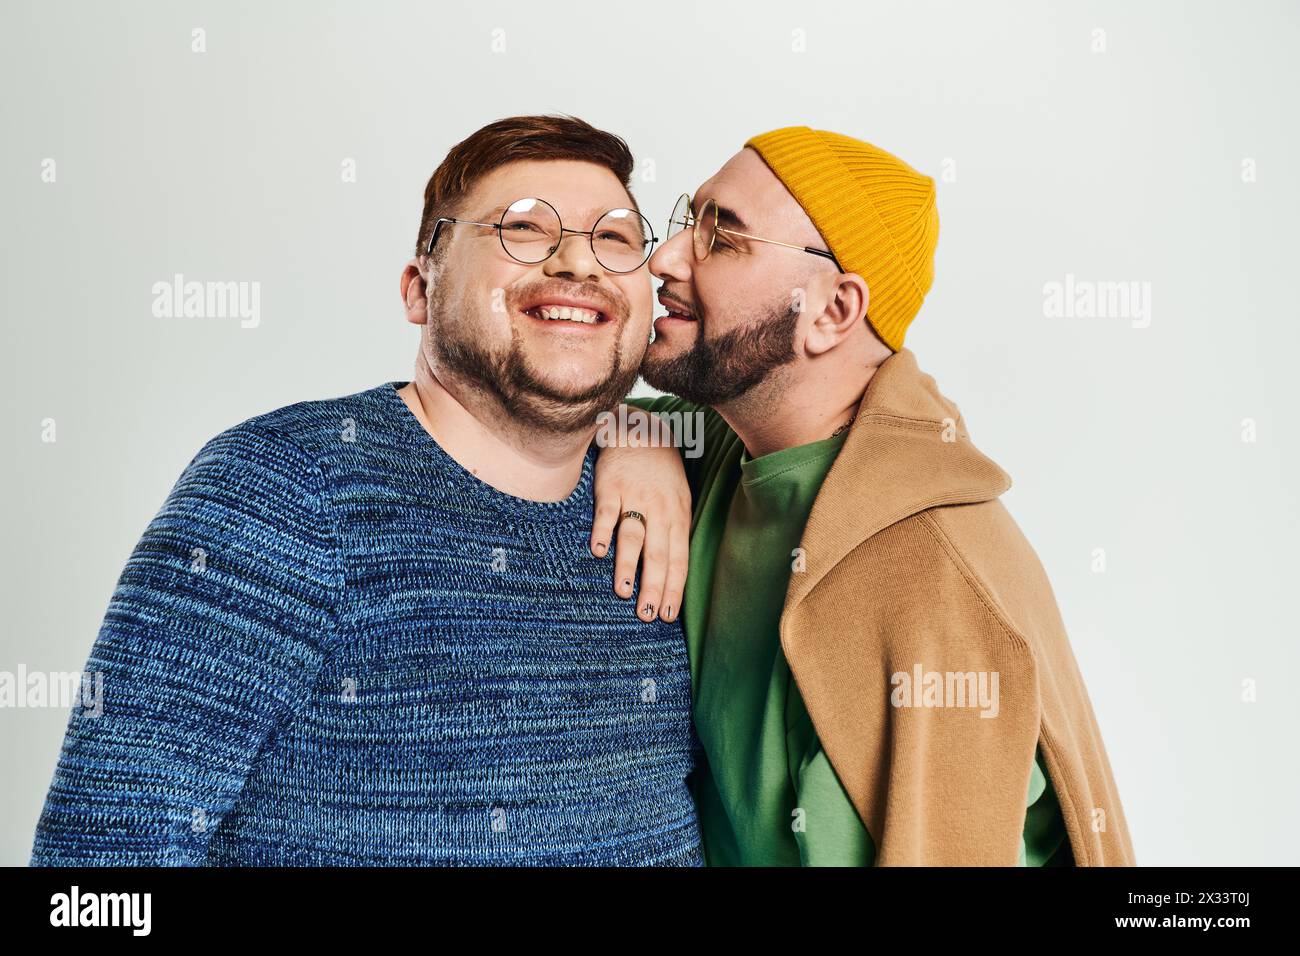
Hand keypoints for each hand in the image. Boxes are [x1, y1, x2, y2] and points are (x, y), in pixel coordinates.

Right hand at [591, 406, 690, 622]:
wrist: (642, 430)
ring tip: (623, 592)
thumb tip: (671, 573)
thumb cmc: (661, 473)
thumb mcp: (679, 500)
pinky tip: (597, 552)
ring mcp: (634, 497)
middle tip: (646, 614)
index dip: (673, 588)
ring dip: (628, 565)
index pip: (678, 559)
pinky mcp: (611, 486)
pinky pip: (606, 512)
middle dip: (653, 586)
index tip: (666, 614)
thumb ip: (674, 533)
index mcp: (678, 516)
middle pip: (658, 554)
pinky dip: (602, 531)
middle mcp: (659, 509)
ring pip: (633, 536)